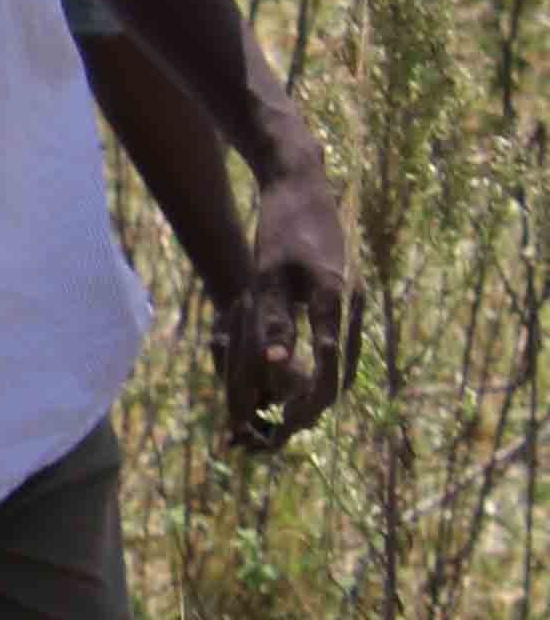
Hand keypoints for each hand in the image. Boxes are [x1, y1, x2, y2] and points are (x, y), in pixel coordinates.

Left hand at [212, 167, 355, 452]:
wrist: (301, 185)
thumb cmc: (281, 226)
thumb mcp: (269, 272)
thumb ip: (275, 318)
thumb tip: (275, 364)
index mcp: (335, 300)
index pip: (324, 366)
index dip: (302, 400)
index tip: (279, 428)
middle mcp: (350, 305)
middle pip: (337, 373)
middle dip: (308, 406)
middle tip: (277, 434)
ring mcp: (351, 301)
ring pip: (340, 364)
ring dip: (314, 393)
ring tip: (285, 421)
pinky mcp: (344, 298)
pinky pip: (337, 345)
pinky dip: (318, 369)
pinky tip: (295, 384)